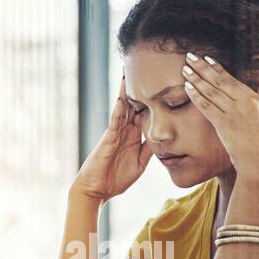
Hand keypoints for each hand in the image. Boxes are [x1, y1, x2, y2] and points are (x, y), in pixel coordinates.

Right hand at [73, 74, 154, 202]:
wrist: (96, 191)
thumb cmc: (115, 178)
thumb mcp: (140, 164)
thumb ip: (149, 150)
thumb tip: (162, 139)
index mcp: (132, 135)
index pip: (143, 112)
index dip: (151, 98)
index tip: (159, 83)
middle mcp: (123, 130)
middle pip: (133, 104)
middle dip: (137, 87)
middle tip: (142, 67)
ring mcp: (114, 134)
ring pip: (122, 109)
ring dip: (125, 92)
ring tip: (128, 74)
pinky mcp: (107, 141)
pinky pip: (114, 124)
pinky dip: (118, 112)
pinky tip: (122, 101)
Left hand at [181, 52, 258, 182]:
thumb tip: (257, 96)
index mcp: (257, 100)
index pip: (233, 80)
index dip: (217, 68)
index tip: (206, 59)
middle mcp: (247, 103)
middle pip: (220, 81)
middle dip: (203, 67)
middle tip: (190, 55)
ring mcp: (236, 113)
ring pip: (212, 91)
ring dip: (197, 78)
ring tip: (185, 69)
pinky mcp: (226, 124)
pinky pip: (208, 107)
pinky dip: (197, 96)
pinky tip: (187, 87)